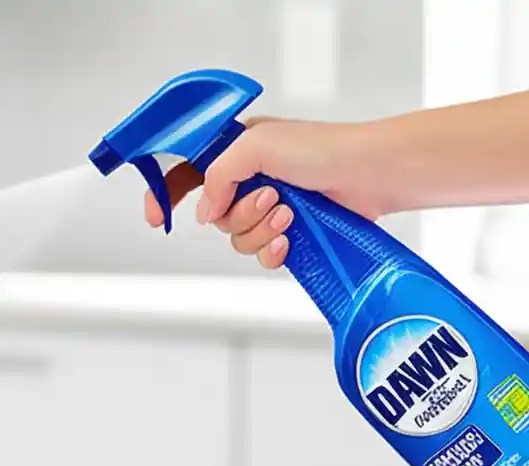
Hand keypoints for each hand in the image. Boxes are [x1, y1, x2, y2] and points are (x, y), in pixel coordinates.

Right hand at [144, 118, 384, 268]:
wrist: (372, 175)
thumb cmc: (324, 150)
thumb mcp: (254, 147)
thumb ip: (215, 176)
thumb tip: (203, 212)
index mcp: (235, 151)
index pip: (184, 172)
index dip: (163, 194)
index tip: (155, 217)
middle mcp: (249, 179)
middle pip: (213, 214)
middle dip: (238, 213)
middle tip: (271, 198)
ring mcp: (269, 207)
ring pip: (236, 238)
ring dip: (259, 230)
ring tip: (290, 215)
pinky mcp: (290, 233)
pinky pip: (260, 255)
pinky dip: (272, 251)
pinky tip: (290, 241)